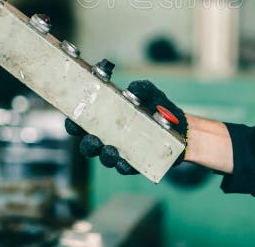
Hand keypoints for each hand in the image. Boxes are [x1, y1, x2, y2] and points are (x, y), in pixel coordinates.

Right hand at [64, 80, 187, 174]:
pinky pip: (125, 167)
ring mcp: (121, 150)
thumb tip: (132, 89)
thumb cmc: (160, 107)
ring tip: (111, 150)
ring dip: (104, 155)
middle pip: (88, 144)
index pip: (83, 122)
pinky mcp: (134, 162)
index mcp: (107, 117)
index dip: (74, 123)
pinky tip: (124, 161)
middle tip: (92, 139)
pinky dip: (123, 165)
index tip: (73, 121)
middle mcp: (110, 135)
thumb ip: (142, 88)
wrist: (181, 127)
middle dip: (87, 143)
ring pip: (105, 157)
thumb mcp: (151, 93)